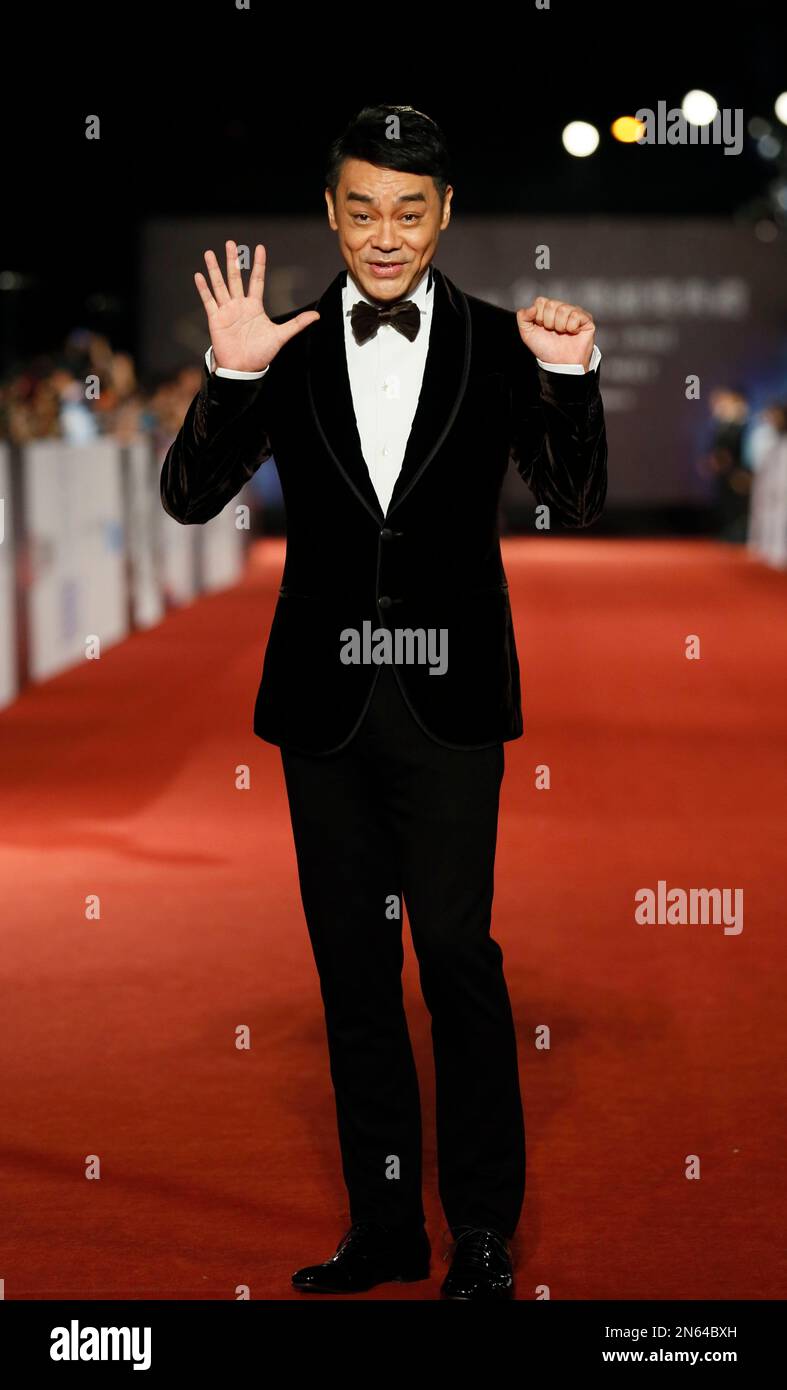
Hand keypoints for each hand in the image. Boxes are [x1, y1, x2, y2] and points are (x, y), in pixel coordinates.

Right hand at [194, 241, 319, 371]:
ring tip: (209, 253)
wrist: (243, 368)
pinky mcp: (215, 319)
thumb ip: (297, 324)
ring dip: (214, 269)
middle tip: (230, 243)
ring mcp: (226, 310)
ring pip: (220, 285)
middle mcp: (239, 305)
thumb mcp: (280, 336)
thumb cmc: (260, 354)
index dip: (259, 264)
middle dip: (233, 260)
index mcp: (254, 306)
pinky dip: (203, 288)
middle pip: (236, 278)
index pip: (257, 280)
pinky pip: (209, 301)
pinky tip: (199, 275)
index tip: (259, 248)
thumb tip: (317, 316)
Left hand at [516, 297, 594, 369]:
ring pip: (563, 309)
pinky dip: (571, 328)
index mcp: (547, 310)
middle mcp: (561, 309)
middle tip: (553, 333)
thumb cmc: (546, 349)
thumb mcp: (527, 334)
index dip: (539, 317)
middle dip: (549, 322)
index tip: (542, 328)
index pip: (541, 301)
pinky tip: (573, 333)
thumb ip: (523, 317)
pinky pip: (575, 315)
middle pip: (552, 304)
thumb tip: (532, 307)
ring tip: (562, 334)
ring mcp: (574, 312)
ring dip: (560, 326)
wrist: (560, 363)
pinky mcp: (586, 318)